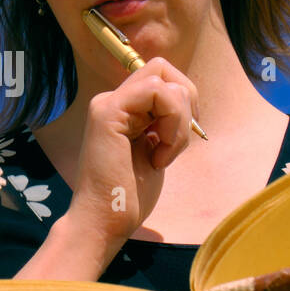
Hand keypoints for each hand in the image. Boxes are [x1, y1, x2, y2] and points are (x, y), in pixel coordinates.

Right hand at [66, 56, 199, 247]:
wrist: (103, 222)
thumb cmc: (128, 196)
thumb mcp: (155, 150)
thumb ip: (162, 123)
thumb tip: (186, 101)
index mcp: (122, 109)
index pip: (160, 78)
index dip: (183, 101)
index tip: (180, 139)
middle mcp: (112, 100)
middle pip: (162, 68)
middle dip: (186, 100)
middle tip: (178, 140)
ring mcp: (108, 104)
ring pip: (163, 80)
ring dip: (179, 119)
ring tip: (164, 154)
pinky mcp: (109, 112)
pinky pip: (157, 92)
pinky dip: (172, 123)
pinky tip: (159, 155)